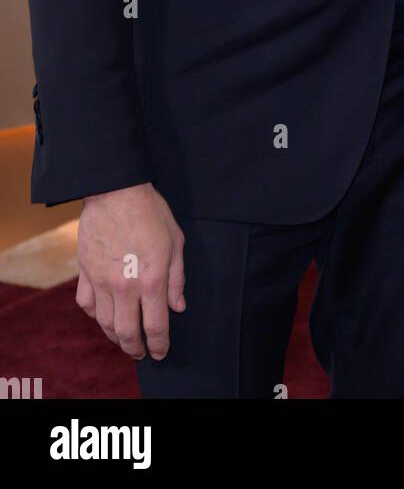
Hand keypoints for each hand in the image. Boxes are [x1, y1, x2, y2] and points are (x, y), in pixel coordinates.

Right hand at [76, 182, 184, 360]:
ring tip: (123, 340)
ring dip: (115, 337)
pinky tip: (103, 315)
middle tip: (141, 353)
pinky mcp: (85, 272)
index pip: (156, 325)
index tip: (161, 352)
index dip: (159, 344)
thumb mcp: (175, 242)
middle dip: (135, 348)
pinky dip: (95, 315)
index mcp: (151, 279)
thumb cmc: (150, 212)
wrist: (116, 191)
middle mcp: (125, 286)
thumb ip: (177, 278)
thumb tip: (178, 306)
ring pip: (105, 323)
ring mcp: (101, 281)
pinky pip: (87, 305)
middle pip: (127, 332)